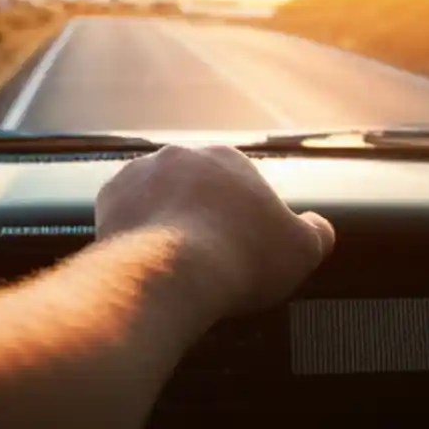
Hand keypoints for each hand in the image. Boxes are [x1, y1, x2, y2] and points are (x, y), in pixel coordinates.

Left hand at [95, 145, 333, 318]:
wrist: (170, 273)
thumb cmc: (241, 259)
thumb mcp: (302, 250)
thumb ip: (317, 231)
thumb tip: (319, 226)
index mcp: (228, 158)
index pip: (237, 183)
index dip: (240, 217)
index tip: (238, 247)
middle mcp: (181, 154)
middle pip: (194, 185)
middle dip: (199, 213)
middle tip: (204, 254)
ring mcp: (141, 172)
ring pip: (156, 194)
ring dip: (163, 217)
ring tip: (170, 258)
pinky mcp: (109, 196)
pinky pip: (123, 211)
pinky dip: (132, 229)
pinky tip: (142, 256)